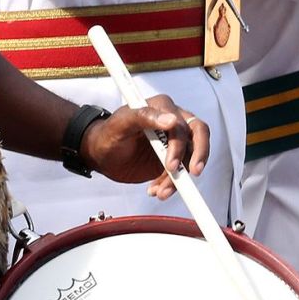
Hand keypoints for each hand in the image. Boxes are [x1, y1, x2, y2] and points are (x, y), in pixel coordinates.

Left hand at [80, 95, 208, 197]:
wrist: (99, 154)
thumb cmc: (107, 135)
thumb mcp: (121, 124)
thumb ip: (144, 117)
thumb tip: (170, 119)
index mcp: (162, 108)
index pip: (182, 124)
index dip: (181, 145)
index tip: (170, 164)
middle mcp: (172, 122)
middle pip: (199, 135)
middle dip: (198, 155)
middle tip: (193, 173)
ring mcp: (173, 142)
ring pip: (190, 157)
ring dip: (179, 178)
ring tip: (161, 192)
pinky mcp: (171, 159)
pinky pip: (180, 173)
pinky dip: (171, 185)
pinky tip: (155, 190)